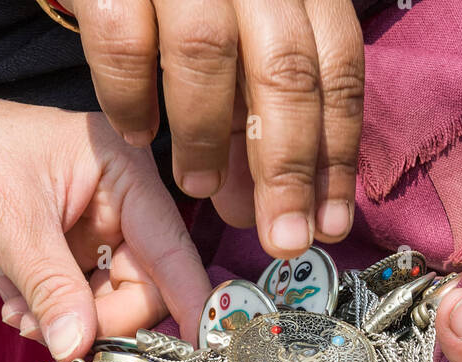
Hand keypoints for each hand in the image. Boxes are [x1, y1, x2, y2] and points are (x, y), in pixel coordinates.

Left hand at [0, 78, 211, 356]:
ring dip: (68, 326)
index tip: (200, 349)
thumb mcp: (9, 223)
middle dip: (103, 322)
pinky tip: (13, 307)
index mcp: (119, 169)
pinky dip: (48, 321)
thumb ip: (55, 289)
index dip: (190, 300)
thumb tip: (83, 349)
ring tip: (23, 316)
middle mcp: (114, 202)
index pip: (170, 246)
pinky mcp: (59, 263)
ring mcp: (86, 235)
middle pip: (143, 288)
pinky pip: (75, 312)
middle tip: (62, 337)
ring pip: (107, 308)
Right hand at [62, 0, 363, 255]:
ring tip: (198, 186)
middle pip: (286, 68)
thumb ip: (256, 119)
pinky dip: (132, 99)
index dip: (337, 152)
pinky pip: (124, 42)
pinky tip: (137, 134)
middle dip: (289, 168)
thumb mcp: (239, 49)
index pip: (337, 66)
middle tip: (281, 238)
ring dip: (205, 138)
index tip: (328, 225)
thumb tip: (264, 211)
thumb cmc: (179, 1)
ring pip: (207, 53)